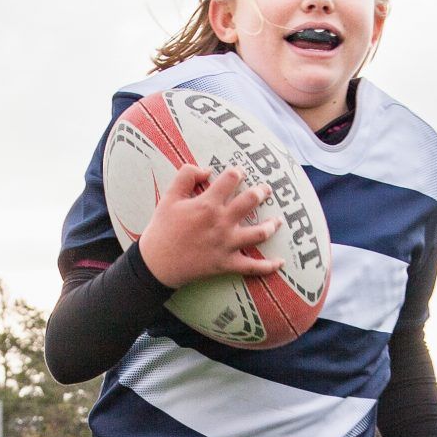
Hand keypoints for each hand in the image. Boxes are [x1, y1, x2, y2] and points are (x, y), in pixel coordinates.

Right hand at [136, 165, 277, 287]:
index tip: (239, 173)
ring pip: (259, 233)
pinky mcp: (227, 264)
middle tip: (265, 189)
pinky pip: (252, 266)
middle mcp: (221, 222)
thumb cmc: (162, 230)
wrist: (156, 264)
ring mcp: (227, 244)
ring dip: (271, 225)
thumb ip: (186, 177)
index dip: (237, 172)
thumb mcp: (169, 197)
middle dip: (261, 192)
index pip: (231, 179)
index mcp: (208, 204)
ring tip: (277, 220)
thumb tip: (206, 170)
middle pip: (250, 201)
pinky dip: (268, 266)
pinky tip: (280, 262)